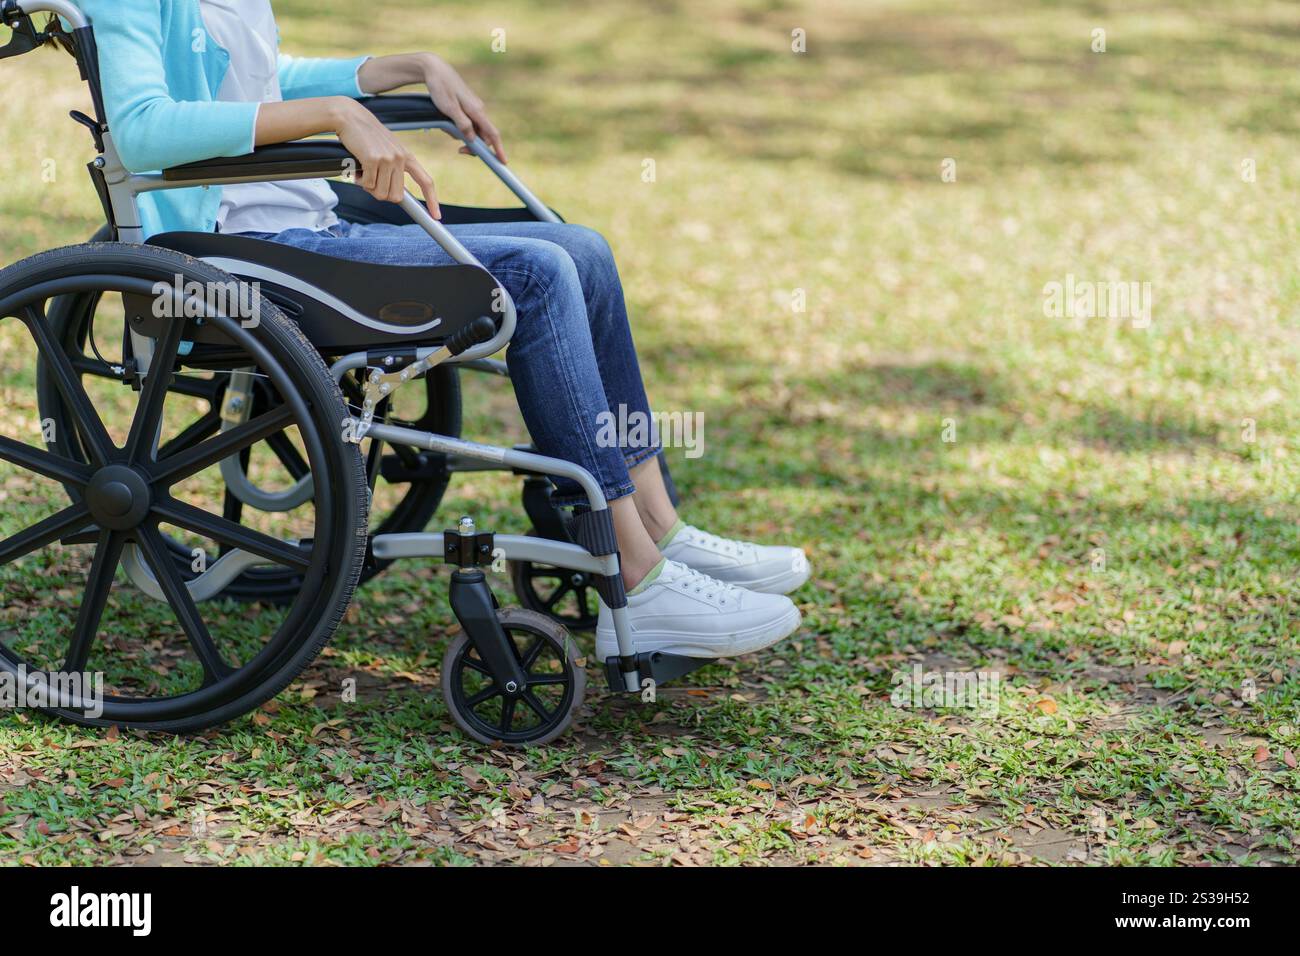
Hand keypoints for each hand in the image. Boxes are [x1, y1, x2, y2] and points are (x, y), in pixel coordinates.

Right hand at [333, 98, 440, 218]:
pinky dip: (360, 181)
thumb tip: (394, 194)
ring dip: (369, 188)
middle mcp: (400, 158)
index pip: (426, 181)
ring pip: (381, 193)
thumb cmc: (366, 136)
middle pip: (396, 196)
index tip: (437, 216)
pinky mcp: (373, 159)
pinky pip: (368, 185)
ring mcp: (388, 159)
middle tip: (372, 181)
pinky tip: (357, 168)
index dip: (432, 200)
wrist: (350, 117)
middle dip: (382, 194)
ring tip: (364, 173)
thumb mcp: (388, 149)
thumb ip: (395, 168)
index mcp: (407, 156)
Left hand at [420, 54, 507, 163]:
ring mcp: (473, 108)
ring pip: (474, 130)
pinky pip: (467, 123)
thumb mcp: (449, 108)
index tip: (503, 162)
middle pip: (483, 135)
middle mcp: (478, 110)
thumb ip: (462, 124)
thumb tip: (473, 139)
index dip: (499, 149)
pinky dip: (459, 128)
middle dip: (474, 146)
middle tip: (459, 151)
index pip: (492, 134)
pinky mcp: (467, 106)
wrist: (434, 69)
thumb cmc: (441, 87)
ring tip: (446, 126)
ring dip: (463, 135)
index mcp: (477, 111)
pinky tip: (447, 121)